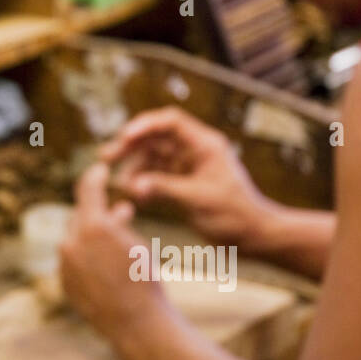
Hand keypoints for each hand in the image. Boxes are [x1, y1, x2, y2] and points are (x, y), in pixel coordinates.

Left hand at [59, 163, 168, 349]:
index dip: (94, 176)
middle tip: (115, 210)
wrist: (138, 324)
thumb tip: (117, 209)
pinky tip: (103, 261)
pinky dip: (85, 256)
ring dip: (91, 236)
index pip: (88, 189)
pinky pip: (72, 261)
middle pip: (80, 216)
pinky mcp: (64, 282)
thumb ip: (119, 222)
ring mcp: (64, 264)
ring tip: (110, 237)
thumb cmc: (146, 279)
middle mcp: (72, 242)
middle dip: (96, 212)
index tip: (99, 169)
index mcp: (93, 226)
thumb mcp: (137, 243)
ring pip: (75, 239)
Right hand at [101, 107, 281, 252]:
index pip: (170, 122)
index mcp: (205, 145)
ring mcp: (187, 167)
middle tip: (106, 157)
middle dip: (130, 146)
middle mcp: (194, 151)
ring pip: (152, 157)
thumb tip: (133, 185)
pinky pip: (156, 176)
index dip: (145, 125)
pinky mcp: (183, 183)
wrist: (254, 238)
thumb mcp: (198, 200)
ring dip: (134, 168)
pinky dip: (143, 183)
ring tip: (121, 185)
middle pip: (155, 138)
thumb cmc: (235, 216)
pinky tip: (133, 196)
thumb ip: (165, 189)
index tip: (124, 137)